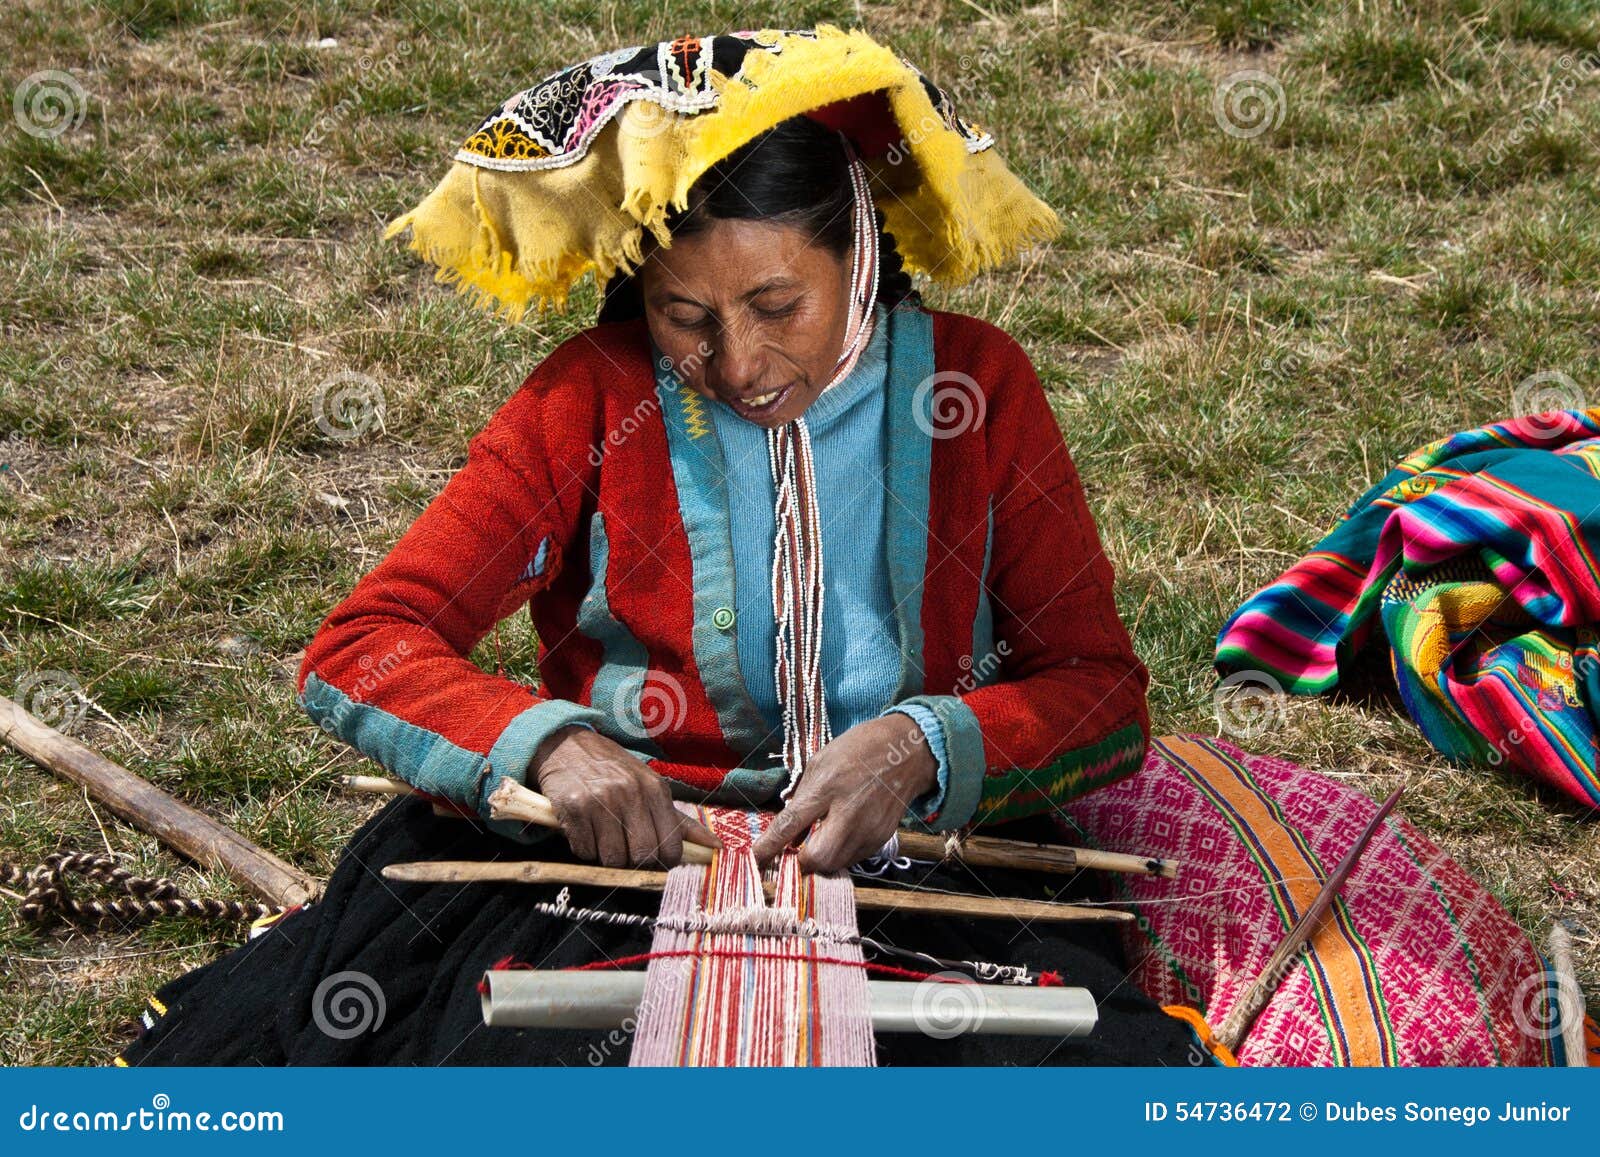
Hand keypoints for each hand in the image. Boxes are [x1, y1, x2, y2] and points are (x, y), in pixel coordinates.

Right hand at [529, 725, 719, 867]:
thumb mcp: (650, 787)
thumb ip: (681, 821)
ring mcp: (601, 801)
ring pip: (612, 858)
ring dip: (607, 857)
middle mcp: (631, 794)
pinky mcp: (574, 808)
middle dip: (634, 862)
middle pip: (643, 856)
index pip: (671, 847)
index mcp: (655, 789)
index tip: (653, 858)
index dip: (663, 862)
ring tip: (603, 836)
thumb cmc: (614, 771)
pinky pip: (584, 851)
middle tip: (625, 849)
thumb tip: (717, 847)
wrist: (566, 746)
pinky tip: (584, 830)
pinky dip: (584, 849)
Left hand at [750, 713, 937, 874]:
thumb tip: (787, 833)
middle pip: (818, 859)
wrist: (905, 753)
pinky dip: (839, 855)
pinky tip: (837, 837)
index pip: (790, 825)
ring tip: (816, 841)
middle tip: (793, 852)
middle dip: (800, 862)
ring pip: (836, 865)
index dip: (769, 847)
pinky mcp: (881, 839)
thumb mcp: (820, 762)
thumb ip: (801, 798)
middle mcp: (849, 814)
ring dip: (820, 860)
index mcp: (827, 787)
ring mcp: (869, 830)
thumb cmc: (857, 750)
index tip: (754, 861)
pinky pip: (852, 859)